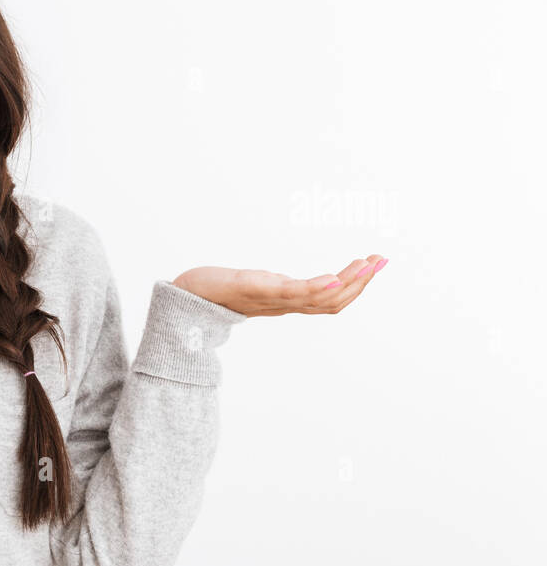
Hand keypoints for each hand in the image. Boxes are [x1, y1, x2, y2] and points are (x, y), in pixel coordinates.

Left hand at [171, 255, 387, 316]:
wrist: (184, 296)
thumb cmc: (218, 290)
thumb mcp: (258, 284)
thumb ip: (282, 286)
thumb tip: (307, 282)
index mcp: (286, 302)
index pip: (330, 301)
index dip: (357, 286)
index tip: (376, 263)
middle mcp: (282, 304)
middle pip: (332, 303)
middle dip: (360, 283)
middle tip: (380, 260)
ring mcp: (270, 299)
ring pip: (317, 299)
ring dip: (347, 282)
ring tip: (367, 264)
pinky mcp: (254, 290)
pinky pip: (289, 294)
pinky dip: (314, 289)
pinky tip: (332, 279)